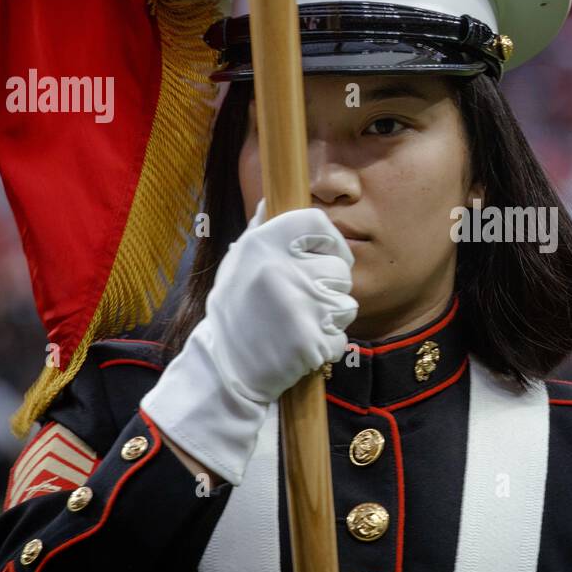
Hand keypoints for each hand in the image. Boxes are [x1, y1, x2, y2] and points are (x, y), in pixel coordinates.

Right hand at [140, 200, 357, 484]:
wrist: (225, 370)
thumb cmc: (236, 314)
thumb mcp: (238, 265)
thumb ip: (259, 232)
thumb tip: (270, 200)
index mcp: (262, 244)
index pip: (317, 221)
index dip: (330, 239)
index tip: (328, 255)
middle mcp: (280, 269)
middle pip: (340, 267)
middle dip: (330, 286)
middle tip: (302, 303)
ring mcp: (298, 305)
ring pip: (346, 302)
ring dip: (331, 317)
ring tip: (299, 325)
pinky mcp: (311, 340)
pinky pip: (341, 335)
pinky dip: (327, 345)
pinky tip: (300, 347)